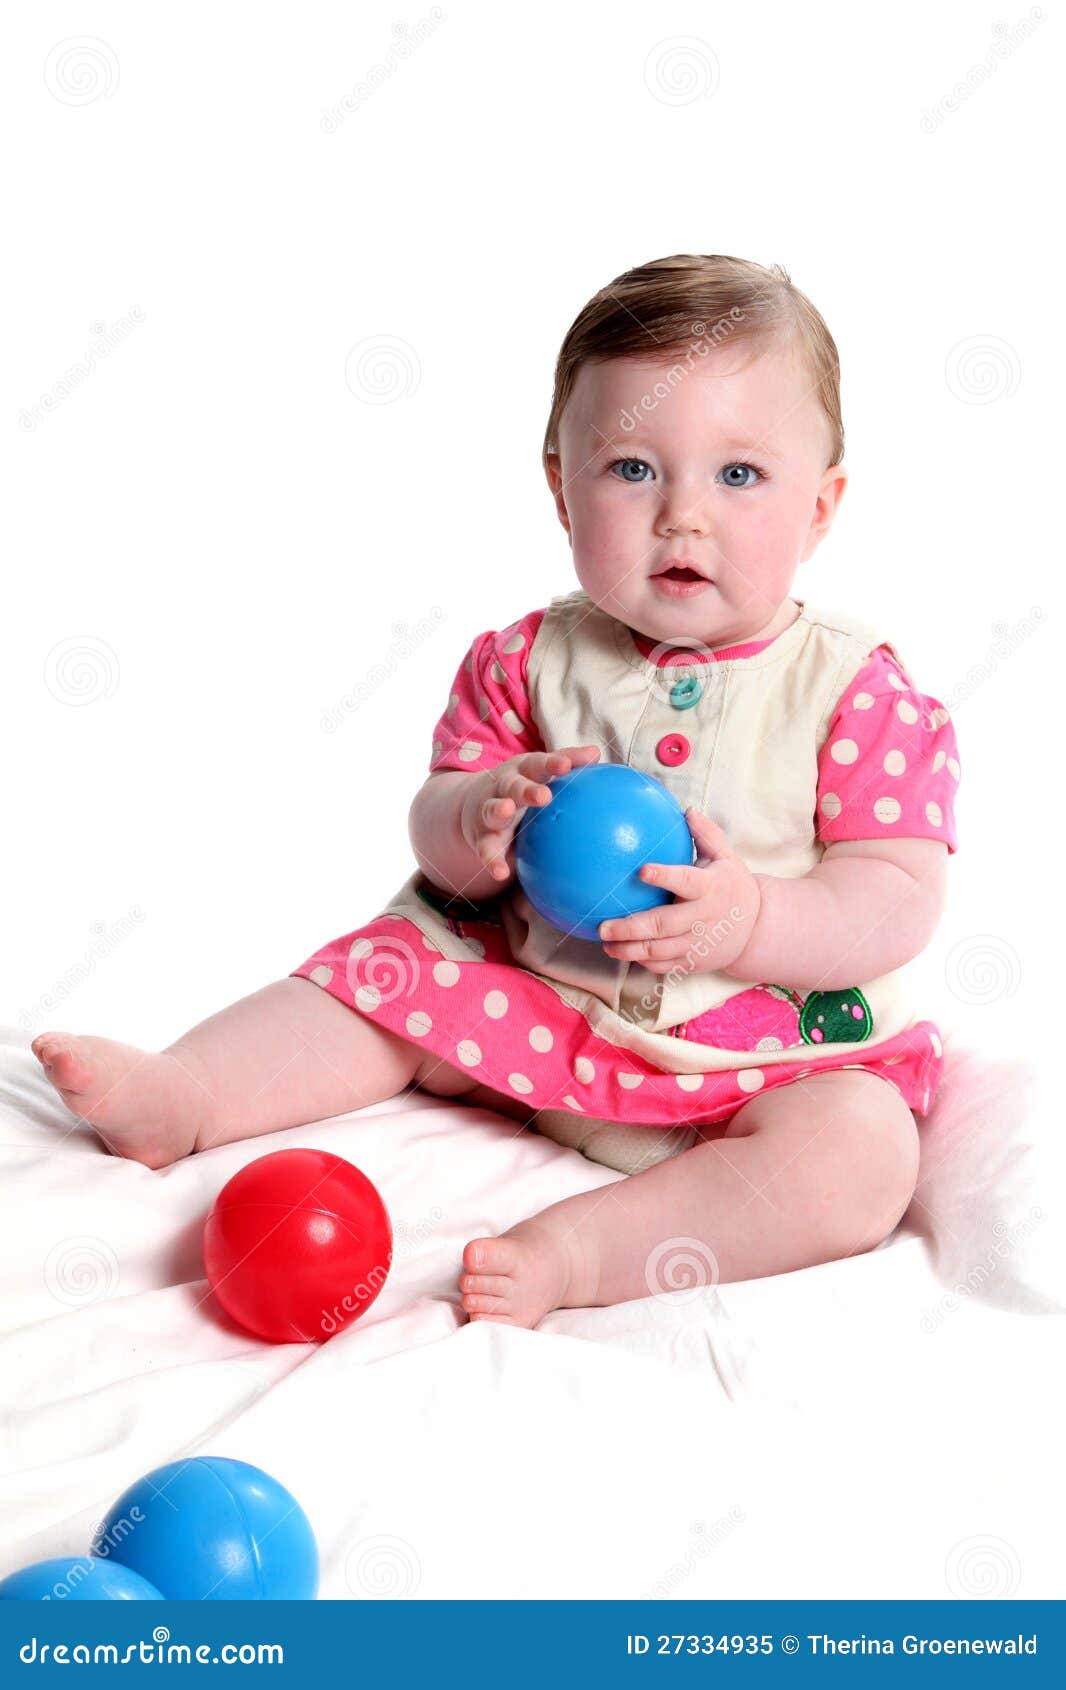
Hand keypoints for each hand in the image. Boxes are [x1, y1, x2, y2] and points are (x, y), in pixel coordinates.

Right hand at [460, 744, 600, 883]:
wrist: (475, 806)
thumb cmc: (521, 786)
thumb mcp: (539, 772)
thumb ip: (567, 762)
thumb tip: (596, 752)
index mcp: (523, 771)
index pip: (539, 764)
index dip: (552, 763)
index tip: (566, 765)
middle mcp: (503, 788)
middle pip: (514, 786)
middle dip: (526, 789)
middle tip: (543, 796)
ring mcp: (489, 812)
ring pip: (492, 811)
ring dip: (498, 811)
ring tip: (505, 811)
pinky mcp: (481, 837)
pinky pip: (486, 849)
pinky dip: (491, 860)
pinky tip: (501, 873)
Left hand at [598, 808, 761, 974]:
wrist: (757, 929)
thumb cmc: (733, 886)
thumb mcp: (727, 857)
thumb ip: (707, 834)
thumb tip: (686, 810)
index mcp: (710, 888)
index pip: (685, 881)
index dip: (664, 877)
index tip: (641, 871)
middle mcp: (702, 917)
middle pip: (663, 925)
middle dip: (631, 927)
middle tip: (603, 926)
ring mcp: (697, 943)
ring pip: (659, 951)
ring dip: (629, 949)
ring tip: (606, 944)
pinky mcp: (693, 960)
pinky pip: (664, 965)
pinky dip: (642, 961)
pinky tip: (623, 953)